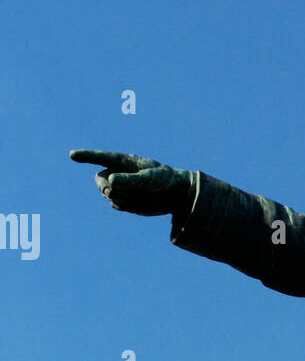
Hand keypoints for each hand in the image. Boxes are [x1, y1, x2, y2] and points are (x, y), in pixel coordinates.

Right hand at [70, 149, 193, 217]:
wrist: (176, 195)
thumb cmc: (165, 180)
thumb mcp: (149, 179)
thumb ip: (130, 179)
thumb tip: (110, 181)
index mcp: (124, 162)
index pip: (102, 157)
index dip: (87, 156)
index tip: (72, 154)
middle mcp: (120, 174)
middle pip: (100, 180)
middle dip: (104, 187)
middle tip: (114, 191)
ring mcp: (121, 187)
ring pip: (108, 194)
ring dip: (119, 197)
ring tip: (138, 196)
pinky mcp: (125, 201)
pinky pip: (116, 204)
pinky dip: (125, 206)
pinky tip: (138, 203)